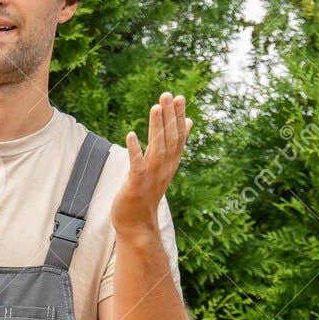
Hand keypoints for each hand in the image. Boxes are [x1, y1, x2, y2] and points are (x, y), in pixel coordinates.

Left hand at [112, 91, 190, 233]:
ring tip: (155, 107)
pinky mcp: (136, 185)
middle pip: (169, 139)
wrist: (138, 224)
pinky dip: (135, 150)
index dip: (178, 117)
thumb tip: (188, 122)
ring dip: (157, 128)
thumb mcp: (163, 166)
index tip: (179, 97)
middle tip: (168, 95)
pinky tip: (131, 135)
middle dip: (169, 116)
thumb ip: (173, 145)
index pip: (178, 136)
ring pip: (157, 148)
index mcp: (170, 163)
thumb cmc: (147, 193)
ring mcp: (151, 177)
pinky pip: (137, 166)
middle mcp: (164, 168)